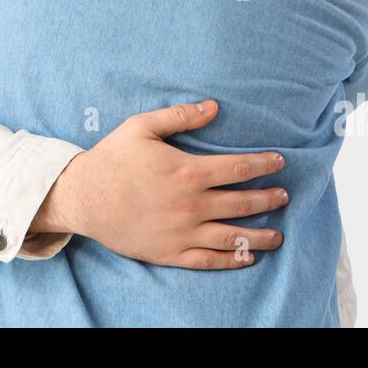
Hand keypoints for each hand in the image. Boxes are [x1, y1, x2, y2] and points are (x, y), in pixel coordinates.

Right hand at [28, 99, 289, 269]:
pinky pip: (209, 260)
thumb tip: (214, 107)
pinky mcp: (171, 252)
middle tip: (284, 196)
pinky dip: (232, 260)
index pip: (239, 169)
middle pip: (243, 203)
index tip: (279, 162)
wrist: (83, 197)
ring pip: (233, 237)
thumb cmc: (113, 159)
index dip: (264, 165)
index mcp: (189, 172)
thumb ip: (180, 116)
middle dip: (269, 199)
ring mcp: (183, 232)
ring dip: (260, 235)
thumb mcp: (143, 126)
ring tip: (278, 234)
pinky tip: (247, 258)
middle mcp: (192, 205)